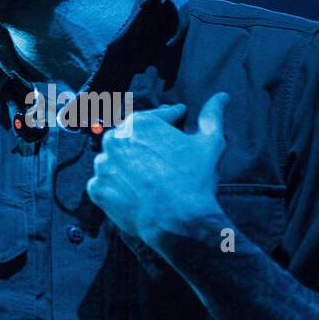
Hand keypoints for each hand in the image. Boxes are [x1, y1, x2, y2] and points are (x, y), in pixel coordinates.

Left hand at [86, 92, 230, 250]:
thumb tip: (222, 97)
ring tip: (153, 178)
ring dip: (132, 165)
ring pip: (119, 160)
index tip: (179, 126)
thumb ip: (212, 115)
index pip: (158, 118)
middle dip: (151, 145)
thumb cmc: (194, 180)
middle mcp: (115, 139)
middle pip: (136, 139)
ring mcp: (103, 166)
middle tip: (169, 158)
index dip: (174, 122)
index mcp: (139, 122)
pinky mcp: (97, 190)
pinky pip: (107, 183)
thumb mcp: (210, 142)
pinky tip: (138, 191)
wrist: (178, 222)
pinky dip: (119, 186)